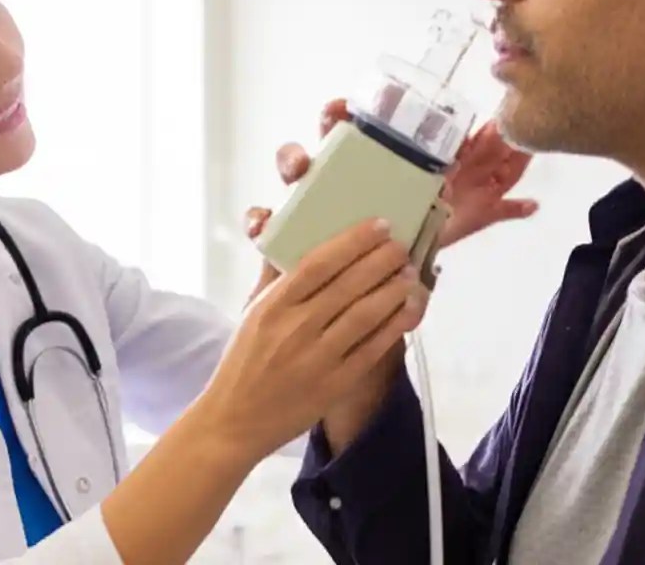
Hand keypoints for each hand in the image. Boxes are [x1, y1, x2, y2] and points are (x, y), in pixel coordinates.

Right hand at [196, 219, 428, 463]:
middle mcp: (296, 328)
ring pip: (366, 314)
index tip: (378, 225)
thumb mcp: (251, 311)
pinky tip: (410, 308)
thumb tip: (281, 226)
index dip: (353, 242)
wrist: (235, 420)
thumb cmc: (244, 359)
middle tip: (401, 246)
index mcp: (272, 305)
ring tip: (410, 273)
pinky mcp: (336, 384)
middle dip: (382, 260)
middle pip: (348, 285)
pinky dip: (395, 325)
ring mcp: (318, 358)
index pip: (318, 264)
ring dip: (394, 290)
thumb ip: (273, 272)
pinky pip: (373, 348)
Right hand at [273, 100, 537, 250]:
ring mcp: (312, 202)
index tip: (354, 102)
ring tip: (297, 168)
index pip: (363, 128)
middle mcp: (341, 177)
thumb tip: (531, 201)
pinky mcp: (290, 234)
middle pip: (325, 139)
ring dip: (291, 160)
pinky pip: (265, 221)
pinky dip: (258, 218)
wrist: (370, 293)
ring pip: (291, 169)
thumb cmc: (404, 249)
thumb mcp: (451, 227)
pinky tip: (260, 221)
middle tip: (330, 121)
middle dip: (327, 123)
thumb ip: (487, 208)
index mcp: (379, 168)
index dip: (354, 110)